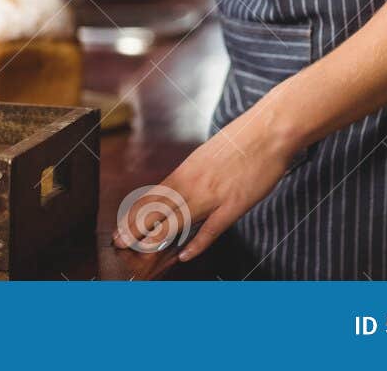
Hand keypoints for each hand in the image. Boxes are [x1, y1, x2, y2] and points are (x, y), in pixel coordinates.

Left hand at [112, 102, 297, 274]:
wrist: (267, 131)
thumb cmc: (240, 140)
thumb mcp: (207, 156)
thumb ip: (192, 175)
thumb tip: (179, 188)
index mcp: (185, 171)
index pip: (152, 197)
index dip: (134, 214)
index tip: (120, 227)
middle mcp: (193, 183)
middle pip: (157, 210)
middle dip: (135, 228)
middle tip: (118, 243)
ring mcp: (212, 196)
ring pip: (177, 220)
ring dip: (156, 237)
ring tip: (140, 251)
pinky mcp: (233, 205)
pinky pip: (211, 229)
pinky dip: (196, 244)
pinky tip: (184, 255)